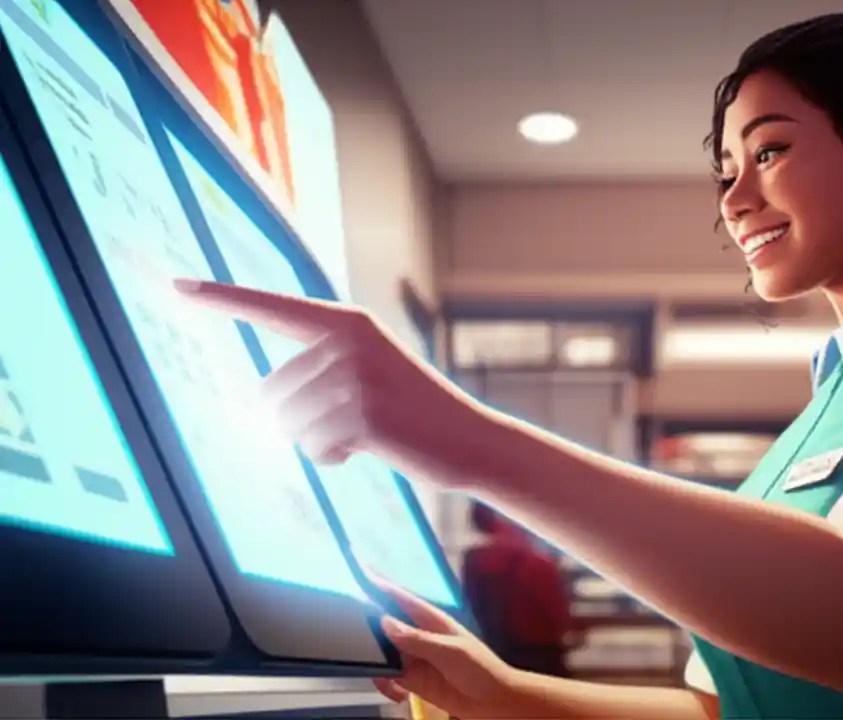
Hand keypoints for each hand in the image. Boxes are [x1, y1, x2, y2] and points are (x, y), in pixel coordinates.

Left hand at [173, 280, 496, 488]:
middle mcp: (347, 340)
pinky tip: (367, 449)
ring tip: (363, 434)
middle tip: (350, 422)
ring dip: (316, 441)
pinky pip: (311, 447)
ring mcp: (354, 375)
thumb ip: (324, 367)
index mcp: (347, 321)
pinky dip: (331, 458)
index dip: (220, 298)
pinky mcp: (361, 413)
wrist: (471, 439)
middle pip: (270, 392)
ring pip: (286, 424)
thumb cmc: (415, 412)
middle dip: (298, 420)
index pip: (271, 307)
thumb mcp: (372, 371)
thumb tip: (265, 403)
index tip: (176, 284)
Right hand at [369, 575, 532, 718]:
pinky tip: (396, 694)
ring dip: (375, 663)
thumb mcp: (450, 652)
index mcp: (431, 620)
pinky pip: (388, 677)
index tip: (360, 572)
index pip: (401, 598)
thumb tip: (385, 622)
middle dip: (368, 629)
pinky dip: (385, 684)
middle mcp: (418, 636)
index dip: (381, 585)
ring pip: (382, 653)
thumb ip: (418, 639)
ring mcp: (414, 658)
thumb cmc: (480, 669)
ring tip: (376, 672)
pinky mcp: (411, 680)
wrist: (494, 702)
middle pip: (385, 625)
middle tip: (352, 638)